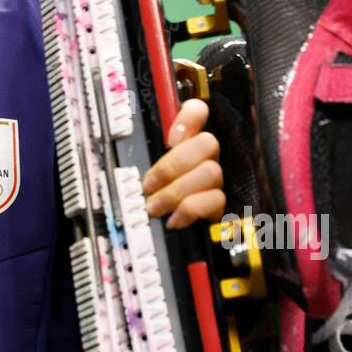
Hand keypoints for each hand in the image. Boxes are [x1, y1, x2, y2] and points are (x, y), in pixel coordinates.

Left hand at [140, 98, 225, 229]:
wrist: (173, 239)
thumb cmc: (157, 202)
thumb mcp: (149, 179)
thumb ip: (150, 163)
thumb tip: (127, 155)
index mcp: (188, 145)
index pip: (200, 111)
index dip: (189, 118)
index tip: (170, 139)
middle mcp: (209, 158)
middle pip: (209, 143)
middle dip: (173, 165)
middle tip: (149, 185)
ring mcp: (220, 182)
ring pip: (211, 172)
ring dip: (176, 191)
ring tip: (155, 207)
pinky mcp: (224, 207)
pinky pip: (215, 200)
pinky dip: (190, 209)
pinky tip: (175, 219)